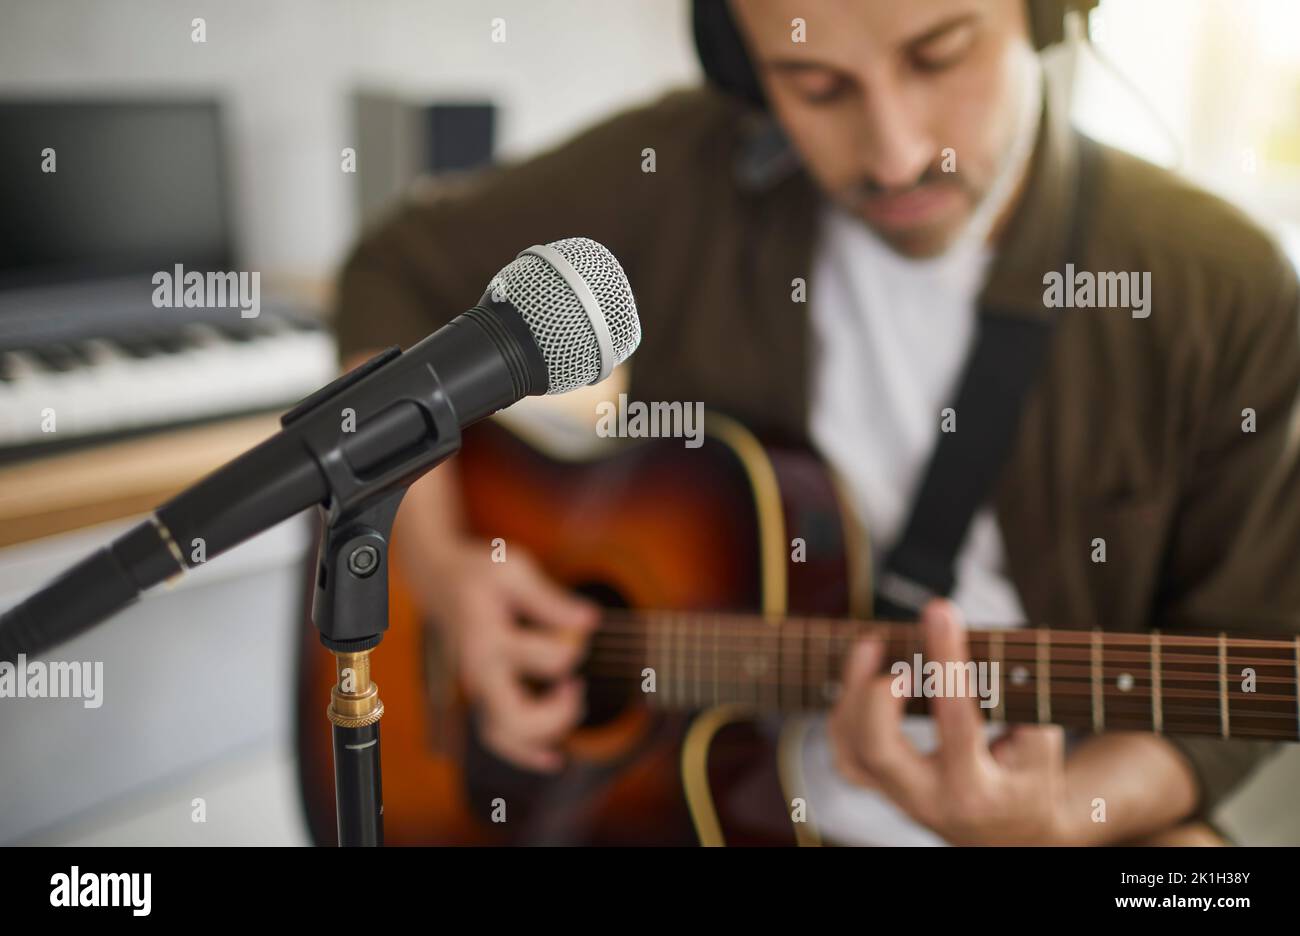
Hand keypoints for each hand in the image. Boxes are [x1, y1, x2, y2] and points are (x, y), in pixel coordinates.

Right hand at [411, 539, 598, 773]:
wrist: (439, 581)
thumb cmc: (480, 574)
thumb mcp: (514, 570)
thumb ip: (551, 599)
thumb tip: (590, 623)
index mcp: (489, 636)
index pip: (547, 659)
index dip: (574, 645)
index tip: (581, 625)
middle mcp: (479, 670)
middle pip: (514, 717)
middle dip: (557, 712)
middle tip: (577, 687)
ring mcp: (476, 687)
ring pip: (504, 736)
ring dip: (545, 734)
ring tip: (571, 704)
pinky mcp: (480, 694)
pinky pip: (498, 737)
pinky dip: (526, 753)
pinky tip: (554, 757)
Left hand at [826, 599, 1075, 844]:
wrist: (1012, 834)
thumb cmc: (1030, 779)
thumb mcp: (1043, 745)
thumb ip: (1020, 703)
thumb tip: (980, 651)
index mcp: (977, 789)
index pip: (956, 718)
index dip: (946, 661)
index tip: (940, 611)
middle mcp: (929, 800)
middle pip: (878, 748)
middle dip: (876, 694)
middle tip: (898, 658)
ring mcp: (898, 797)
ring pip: (850, 749)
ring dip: (851, 692)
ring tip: (870, 645)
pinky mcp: (881, 789)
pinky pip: (844, 752)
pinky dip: (844, 711)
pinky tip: (861, 677)